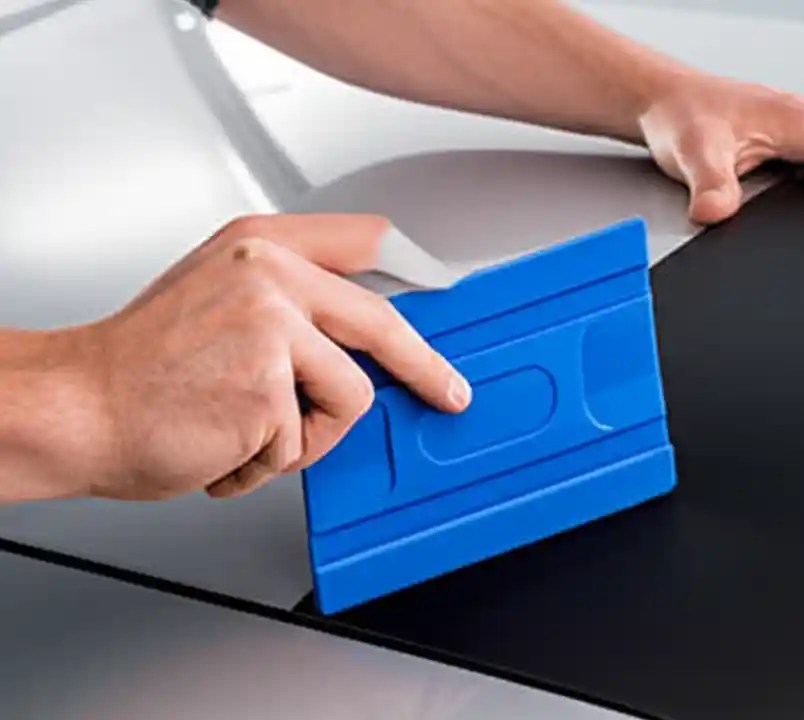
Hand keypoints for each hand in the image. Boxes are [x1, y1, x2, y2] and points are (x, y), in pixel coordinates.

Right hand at [77, 214, 470, 500]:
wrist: (76, 407)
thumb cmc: (141, 366)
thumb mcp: (217, 295)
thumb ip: (289, 300)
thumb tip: (361, 334)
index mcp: (260, 245)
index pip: (366, 239)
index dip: (417, 268)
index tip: (447, 291)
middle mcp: (269, 274)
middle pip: (385, 322)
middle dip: (427, 369)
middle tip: (448, 392)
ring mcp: (272, 327)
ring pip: (350, 397)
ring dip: (306, 434)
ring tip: (248, 428)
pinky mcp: (268, 385)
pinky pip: (307, 440)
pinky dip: (267, 462)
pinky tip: (224, 444)